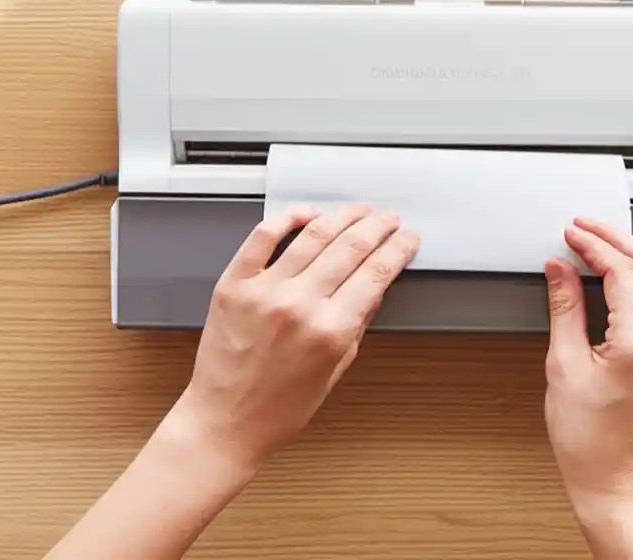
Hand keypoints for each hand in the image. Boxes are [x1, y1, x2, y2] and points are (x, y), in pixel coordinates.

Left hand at [168, 203, 420, 478]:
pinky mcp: (233, 285)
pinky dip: (287, 218)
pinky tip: (305, 213)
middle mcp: (299, 305)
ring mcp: (264, 291)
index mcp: (331, 331)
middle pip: (351, 246)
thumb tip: (374, 286)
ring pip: (313, 234)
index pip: (377, 273)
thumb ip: (357, 323)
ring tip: (357, 210)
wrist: (225, 422)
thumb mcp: (336, 370)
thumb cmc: (279, 408)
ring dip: (343, 216)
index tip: (407, 238)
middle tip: (388, 218)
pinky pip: (262, 238)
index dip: (398, 249)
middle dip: (377, 226)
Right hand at [543, 217, 632, 557]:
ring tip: (624, 227)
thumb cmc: (586, 436)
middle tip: (585, 226)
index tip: (570, 235)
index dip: (593, 247)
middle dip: (616, 240)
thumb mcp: (563, 366)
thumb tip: (559, 268)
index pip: (620, 274)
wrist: (610, 476)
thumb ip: (564, 309)